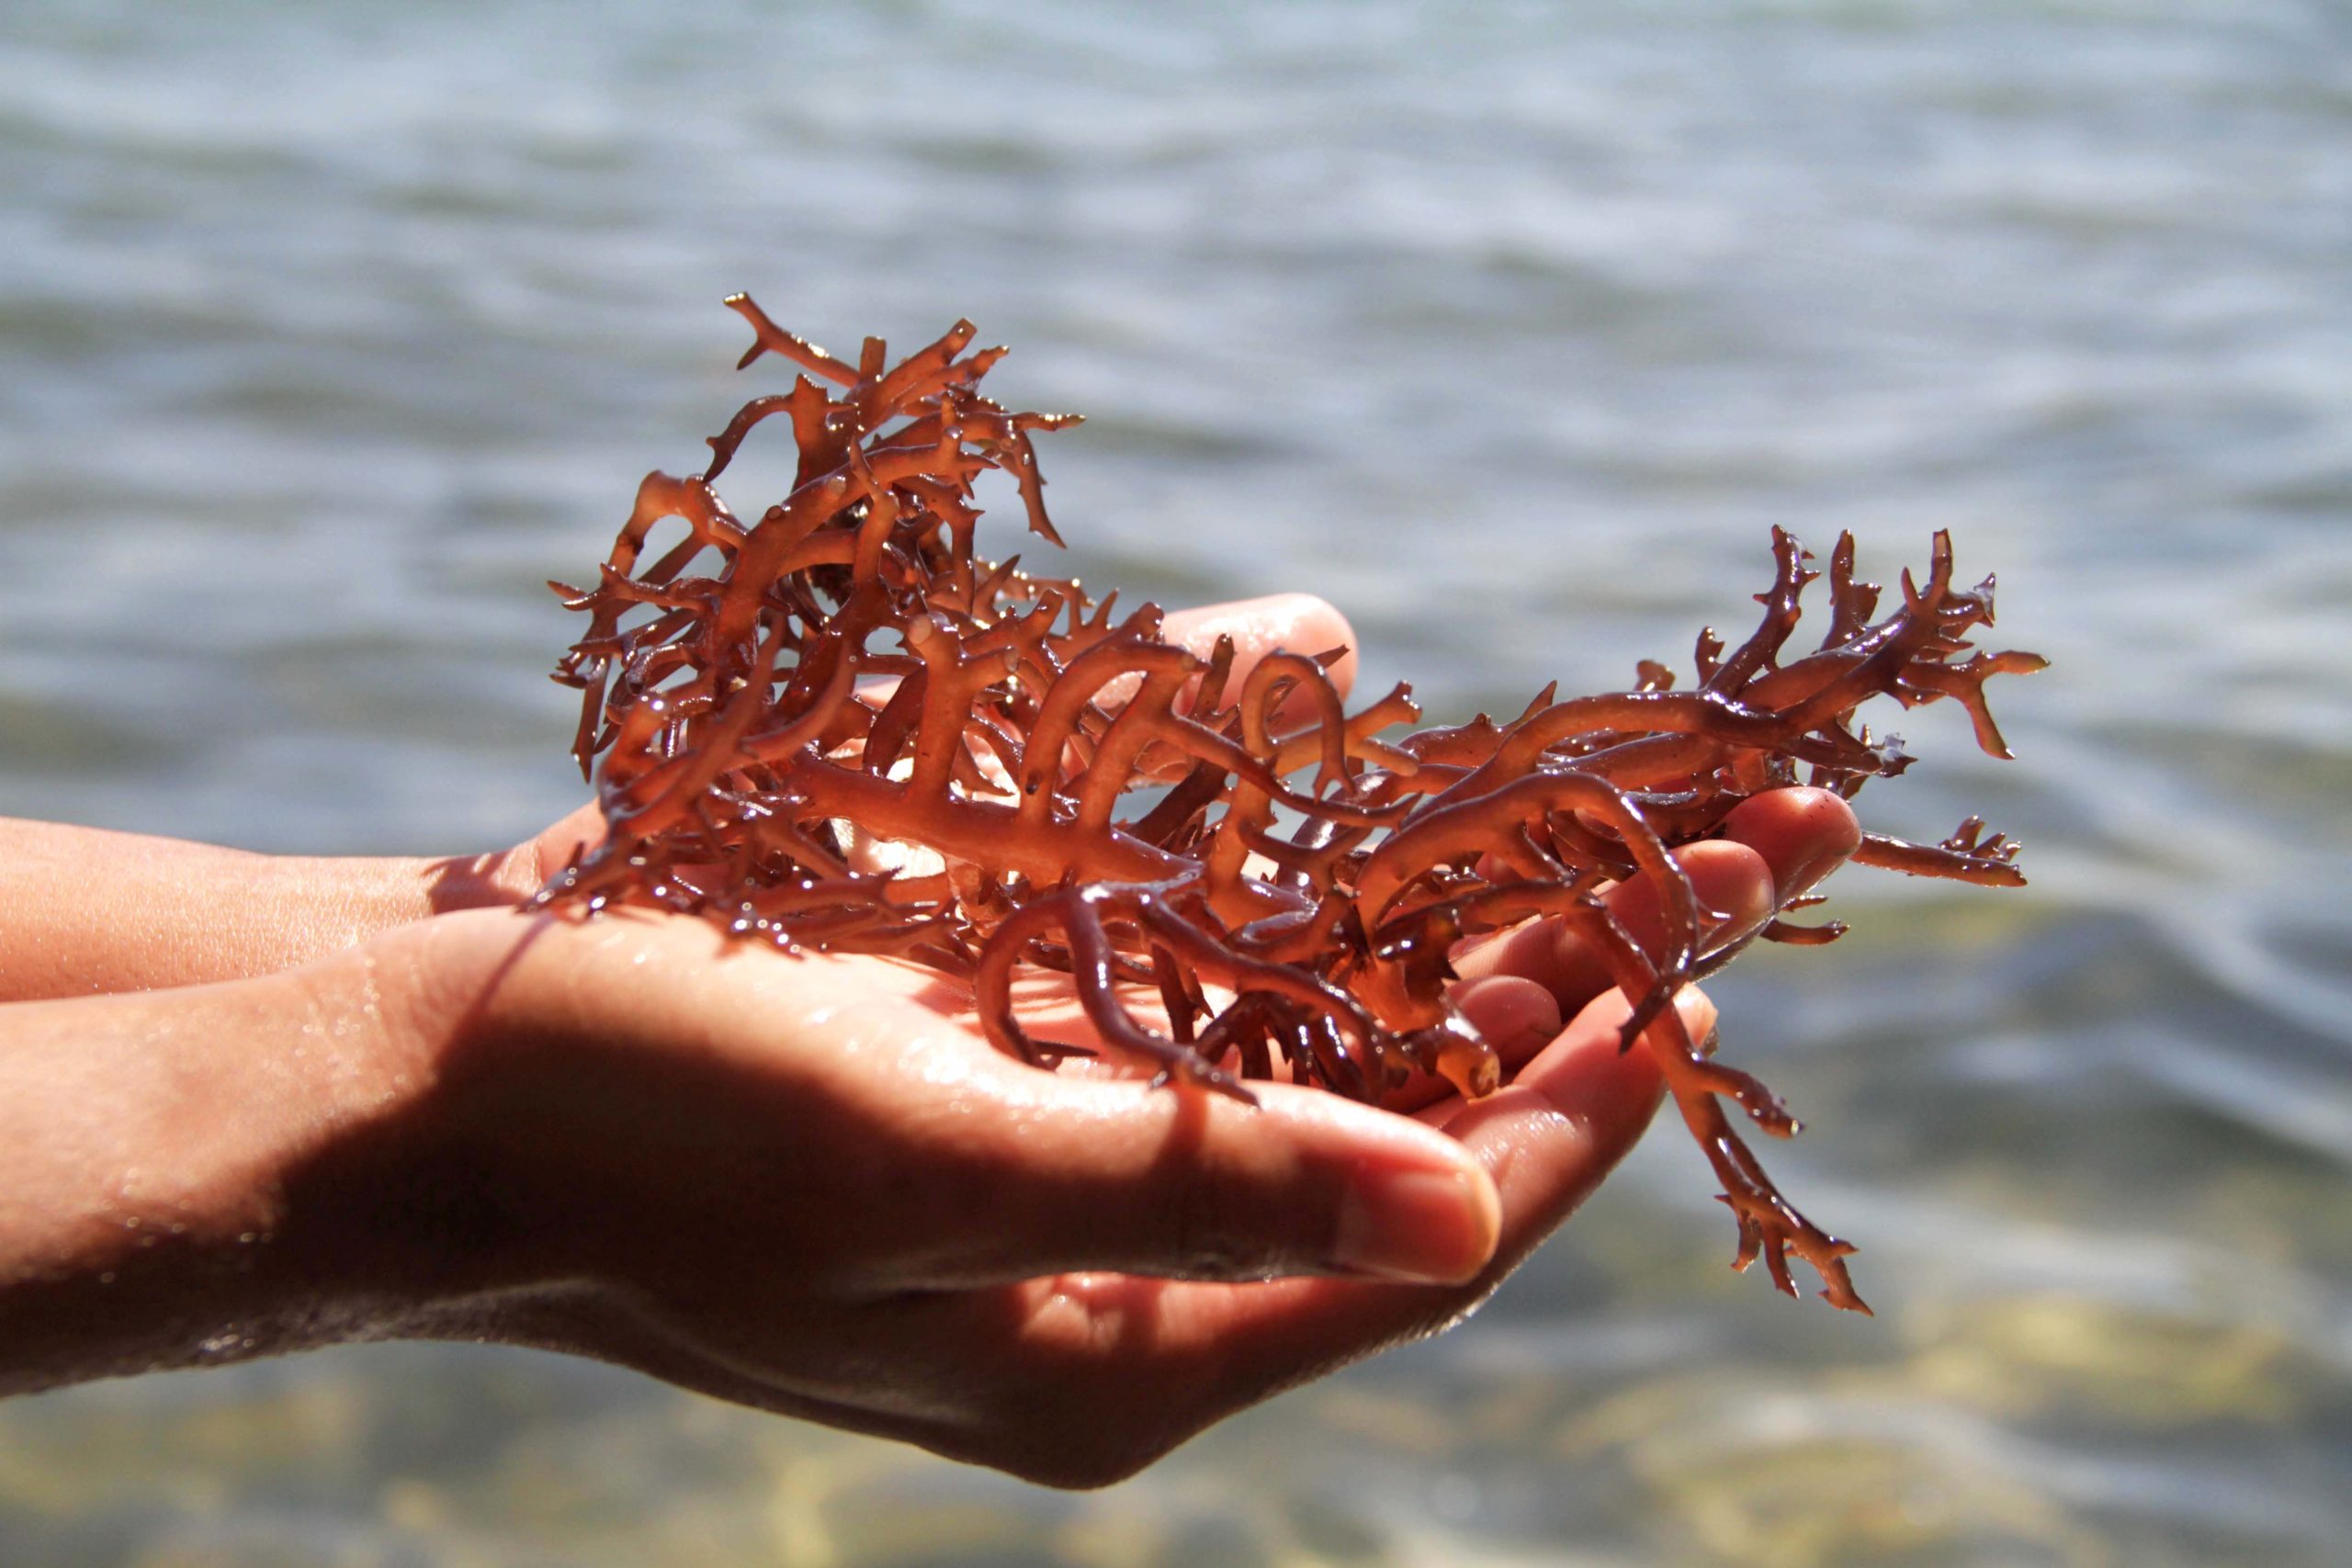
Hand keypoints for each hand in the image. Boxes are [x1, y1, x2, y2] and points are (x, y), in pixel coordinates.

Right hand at [301, 786, 1854, 1487]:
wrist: (422, 1060)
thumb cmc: (650, 1125)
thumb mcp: (923, 1166)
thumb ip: (1197, 1190)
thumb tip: (1470, 1218)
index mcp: (1128, 1352)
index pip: (1424, 1233)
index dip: (1579, 1102)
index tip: (1706, 969)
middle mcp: (1126, 1262)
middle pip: (1404, 1121)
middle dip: (1570, 985)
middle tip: (1747, 857)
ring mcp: (1069, 1144)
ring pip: (1320, 1030)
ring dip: (1463, 912)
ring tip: (1629, 819)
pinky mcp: (1010, 1039)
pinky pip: (1192, 942)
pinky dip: (1283, 846)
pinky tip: (1368, 732)